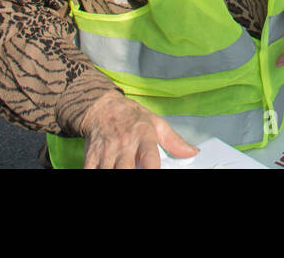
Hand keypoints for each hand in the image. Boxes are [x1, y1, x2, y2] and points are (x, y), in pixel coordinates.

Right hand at [79, 91, 197, 168]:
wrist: (102, 107)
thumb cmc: (131, 116)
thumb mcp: (156, 123)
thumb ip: (174, 141)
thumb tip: (192, 152)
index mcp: (143, 136)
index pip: (150, 160)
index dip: (153, 171)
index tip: (155, 174)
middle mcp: (124, 145)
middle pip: (127, 170)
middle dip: (131, 174)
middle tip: (136, 173)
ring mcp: (107, 151)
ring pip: (108, 172)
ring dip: (114, 174)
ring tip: (124, 171)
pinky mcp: (91, 155)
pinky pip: (91, 171)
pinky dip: (97, 173)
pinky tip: (106, 171)